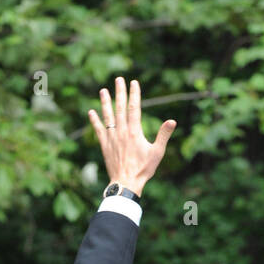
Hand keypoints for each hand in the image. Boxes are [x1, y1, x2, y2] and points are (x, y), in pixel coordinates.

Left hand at [87, 77, 175, 196]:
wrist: (126, 184)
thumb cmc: (143, 170)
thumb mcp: (157, 153)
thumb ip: (163, 135)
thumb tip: (172, 121)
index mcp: (135, 132)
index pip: (134, 108)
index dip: (134, 94)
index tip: (134, 82)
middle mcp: (122, 132)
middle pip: (120, 108)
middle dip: (120, 92)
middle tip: (118, 79)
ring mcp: (112, 139)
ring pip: (108, 116)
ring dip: (105, 102)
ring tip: (103, 90)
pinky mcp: (105, 146)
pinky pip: (99, 130)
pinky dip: (95, 121)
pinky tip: (91, 112)